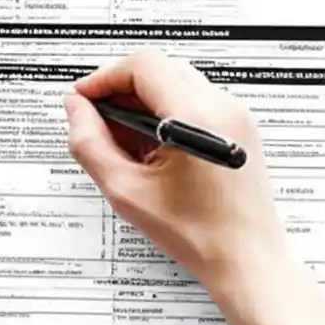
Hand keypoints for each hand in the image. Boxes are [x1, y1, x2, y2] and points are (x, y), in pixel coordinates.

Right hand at [63, 49, 292, 295]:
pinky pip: (194, 102)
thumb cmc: (200, 235)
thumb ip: (91, 144)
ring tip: (126, 145)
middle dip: (121, 89)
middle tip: (98, 120)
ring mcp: (235, 116)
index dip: (105, 77)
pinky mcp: (238, 128)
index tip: (84, 98)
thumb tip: (77, 110)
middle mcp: (222, 107)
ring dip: (143, 103)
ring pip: (176, 83)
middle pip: (159, 69)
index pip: (143, 65)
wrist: (247, 259)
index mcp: (197, 116)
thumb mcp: (127, 191)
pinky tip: (152, 152)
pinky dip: (166, 114)